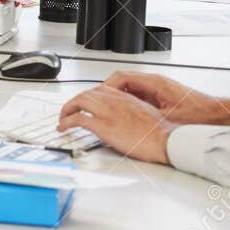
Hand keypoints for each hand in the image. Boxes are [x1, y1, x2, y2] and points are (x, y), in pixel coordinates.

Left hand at [56, 85, 173, 164]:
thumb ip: (130, 111)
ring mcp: (108, 112)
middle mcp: (115, 101)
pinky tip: (63, 127)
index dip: (88, 96)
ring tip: (63, 119)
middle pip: (87, 93)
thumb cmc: (161, 132)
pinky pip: (78, 118)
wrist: (166, 140)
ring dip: (67, 109)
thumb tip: (122, 118)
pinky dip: (67, 121)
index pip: (100, 89)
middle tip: (68, 111)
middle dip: (74, 101)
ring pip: (79, 101)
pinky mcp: (104, 126)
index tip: (83, 104)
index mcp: (125, 97)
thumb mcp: (145, 113)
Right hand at [96, 71, 229, 125]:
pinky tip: (125, 116)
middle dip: (107, 93)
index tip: (94, 97)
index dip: (104, 87)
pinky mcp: (162, 97)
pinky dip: (128, 103)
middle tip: (95, 104)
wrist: (219, 115)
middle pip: (122, 81)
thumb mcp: (169, 118)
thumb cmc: (200, 115)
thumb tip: (126, 120)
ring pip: (130, 89)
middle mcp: (155, 82)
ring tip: (106, 110)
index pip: (121, 77)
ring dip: (117, 98)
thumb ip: (146, 116)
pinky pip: (138, 96)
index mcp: (154, 82)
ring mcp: (158, 89)